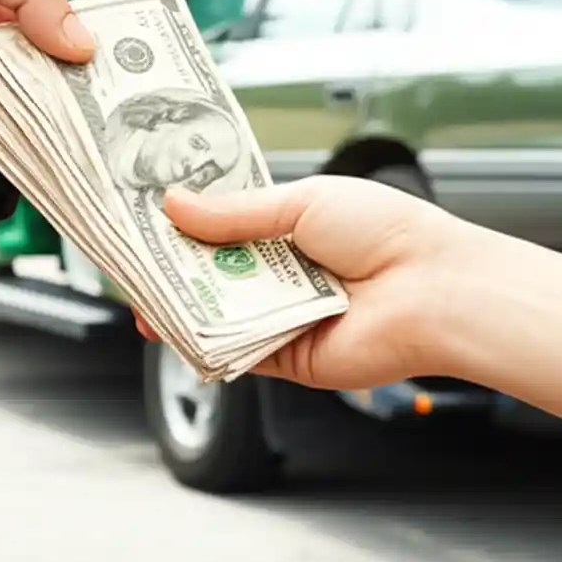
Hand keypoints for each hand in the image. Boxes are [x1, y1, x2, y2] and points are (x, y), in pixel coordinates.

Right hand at [134, 176, 494, 389]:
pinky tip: (169, 323)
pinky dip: (201, 340)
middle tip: (128, 257)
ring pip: (215, 313)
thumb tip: (174, 205)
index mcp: (291, 232)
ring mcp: (283, 318)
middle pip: (212, 274)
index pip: (224, 230)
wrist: (434, 291)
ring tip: (138, 290)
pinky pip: (232, 351)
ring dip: (177, 304)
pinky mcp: (285, 358)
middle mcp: (285, 276)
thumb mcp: (301, 202)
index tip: (145, 218)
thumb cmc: (387, 234)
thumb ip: (235, 213)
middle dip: (171, 268)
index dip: (185, 226)